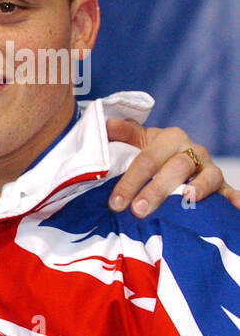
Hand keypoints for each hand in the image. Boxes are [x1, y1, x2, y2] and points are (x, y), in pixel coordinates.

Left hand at [105, 119, 238, 215]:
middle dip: (156, 191)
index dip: (130, 181)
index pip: (147, 159)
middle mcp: (192, 150)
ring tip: (187, 201)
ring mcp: (208, 167)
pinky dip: (235, 198)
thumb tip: (108, 124)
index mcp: (170, 138)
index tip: (115, 203)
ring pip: (206, 178)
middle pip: (175, 169)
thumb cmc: (152, 152)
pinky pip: (229, 190)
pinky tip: (237, 208)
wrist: (177, 155)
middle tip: (138, 211)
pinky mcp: (221, 184)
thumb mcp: (137, 141)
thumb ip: (123, 134)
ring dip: (196, 191)